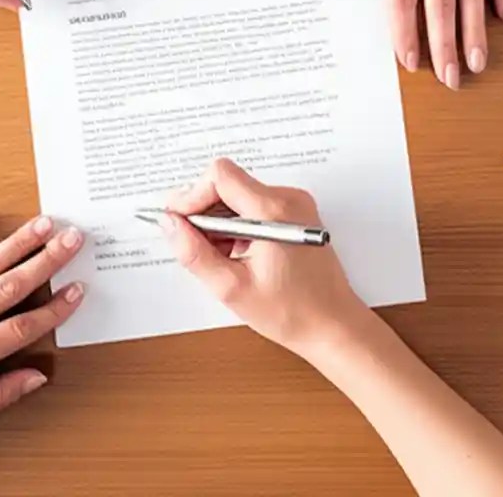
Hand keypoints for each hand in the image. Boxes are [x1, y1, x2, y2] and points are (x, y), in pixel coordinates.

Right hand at [158, 159, 372, 355]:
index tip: (178, 221)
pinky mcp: (295, 214)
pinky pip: (254, 206)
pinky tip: (237, 255)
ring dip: (220, 222)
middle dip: (204, 212)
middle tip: (195, 246)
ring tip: (220, 258)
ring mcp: (295, 205)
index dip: (191, 196)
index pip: (220, 176)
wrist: (332, 325)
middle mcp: (288, 199)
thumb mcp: (231, 287)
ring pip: (238, 196)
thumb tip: (170, 224)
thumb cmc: (291, 312)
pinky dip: (237, 226)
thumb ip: (194, 252)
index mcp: (273, 211)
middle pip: (228, 184)